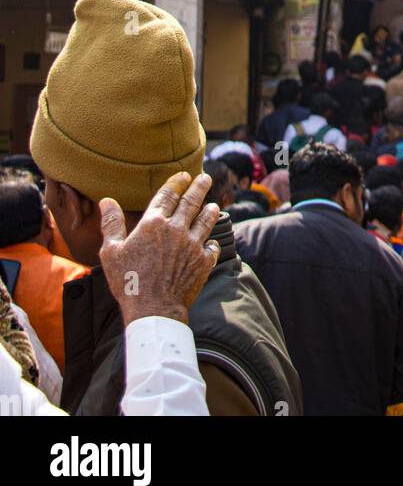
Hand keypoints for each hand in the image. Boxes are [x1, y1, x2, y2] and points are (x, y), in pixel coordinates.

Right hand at [99, 172, 221, 327]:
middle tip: (205, 178)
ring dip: (210, 211)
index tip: (183, 175)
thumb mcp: (112, 252)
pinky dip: (212, 243)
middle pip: (192, 202)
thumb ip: (111, 224)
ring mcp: (193, 245)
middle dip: (199, 187)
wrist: (153, 310)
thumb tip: (106, 201)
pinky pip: (212, 247)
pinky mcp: (203, 262)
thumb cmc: (128, 282)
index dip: (176, 183)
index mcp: (154, 223)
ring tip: (213, 205)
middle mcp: (177, 229)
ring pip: (207, 221)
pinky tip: (212, 242)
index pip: (168, 195)